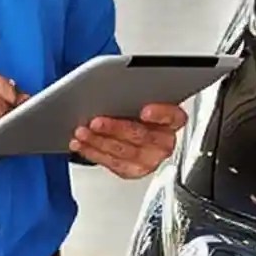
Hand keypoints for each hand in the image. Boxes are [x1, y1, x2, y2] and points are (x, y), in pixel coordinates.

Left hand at [69, 103, 187, 178]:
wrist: (132, 132)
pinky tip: (82, 144)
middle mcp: (164, 142)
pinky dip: (93, 153)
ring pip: (125, 152)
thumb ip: (132, 94)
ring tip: (83, 133)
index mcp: (172, 120)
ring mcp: (150, 159)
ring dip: (99, 142)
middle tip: (96, 122)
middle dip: (116, 129)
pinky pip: (113, 164)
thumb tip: (111, 86)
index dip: (160, 114)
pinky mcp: (133, 170)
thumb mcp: (137, 97)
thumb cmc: (136, 110)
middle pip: (142, 136)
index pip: (173, 116)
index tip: (144, 111)